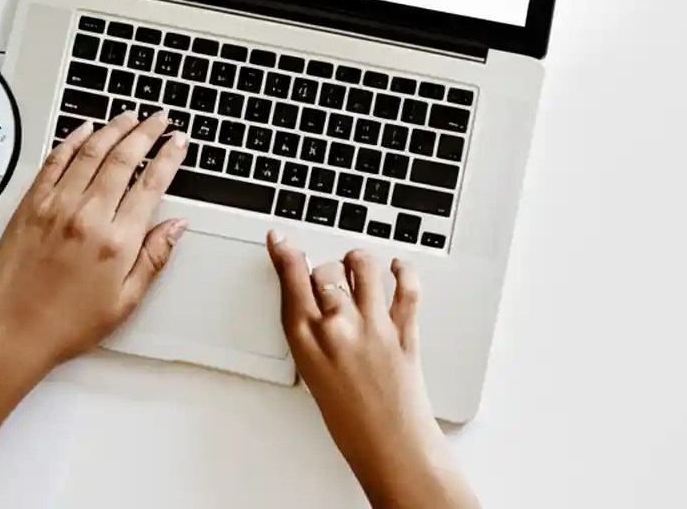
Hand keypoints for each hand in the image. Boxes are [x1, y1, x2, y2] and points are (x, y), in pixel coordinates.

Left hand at [0, 111, 189, 375]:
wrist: (11, 332)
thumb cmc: (66, 325)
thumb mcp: (125, 302)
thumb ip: (153, 258)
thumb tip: (176, 226)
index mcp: (116, 242)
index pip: (150, 185)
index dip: (168, 158)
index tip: (179, 142)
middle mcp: (87, 216)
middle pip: (123, 158)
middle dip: (146, 132)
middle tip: (159, 118)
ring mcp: (56, 206)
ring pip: (91, 152)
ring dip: (113, 129)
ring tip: (129, 117)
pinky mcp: (30, 205)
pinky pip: (55, 162)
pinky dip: (72, 141)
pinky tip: (85, 130)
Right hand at [267, 235, 478, 508]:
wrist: (390, 448)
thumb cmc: (350, 422)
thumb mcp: (313, 374)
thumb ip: (313, 335)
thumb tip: (316, 301)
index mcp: (307, 342)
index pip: (290, 280)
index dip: (284, 252)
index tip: (280, 239)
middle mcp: (337, 329)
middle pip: (325, 271)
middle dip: (327, 270)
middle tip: (330, 279)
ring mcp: (373, 327)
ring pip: (363, 267)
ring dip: (359, 260)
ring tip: (358, 263)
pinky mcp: (404, 331)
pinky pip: (405, 286)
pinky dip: (403, 270)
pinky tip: (397, 267)